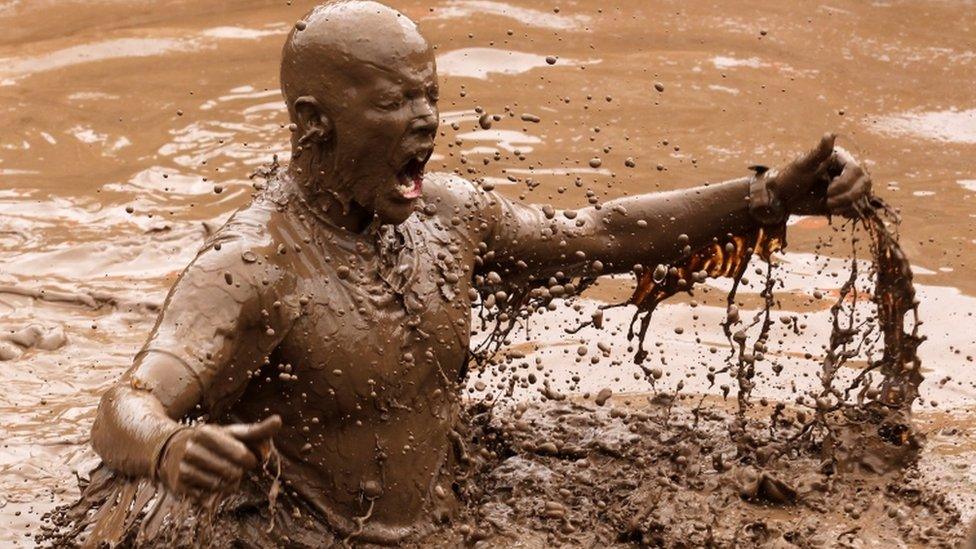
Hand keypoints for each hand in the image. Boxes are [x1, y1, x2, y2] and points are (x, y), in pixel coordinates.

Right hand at [157, 415, 280, 498]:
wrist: (172, 450)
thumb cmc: (213, 441)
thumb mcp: (233, 433)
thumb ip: (257, 430)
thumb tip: (279, 420)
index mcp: (206, 432)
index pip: (242, 455)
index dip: (251, 460)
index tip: (250, 459)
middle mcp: (191, 449)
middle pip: (232, 473)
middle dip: (239, 473)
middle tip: (234, 468)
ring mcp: (183, 468)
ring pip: (220, 486)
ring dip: (228, 484)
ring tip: (222, 474)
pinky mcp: (179, 486)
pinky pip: (207, 498)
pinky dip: (214, 493)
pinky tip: (209, 482)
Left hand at [770, 133, 872, 216]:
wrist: (781, 199)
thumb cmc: (789, 179)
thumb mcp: (803, 165)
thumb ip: (819, 152)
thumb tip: (829, 134)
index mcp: (839, 161)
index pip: (857, 171)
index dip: (846, 183)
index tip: (829, 190)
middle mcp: (845, 173)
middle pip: (864, 183)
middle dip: (848, 195)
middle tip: (829, 201)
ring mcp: (844, 188)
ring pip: (862, 196)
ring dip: (847, 204)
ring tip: (828, 205)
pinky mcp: (841, 202)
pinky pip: (856, 208)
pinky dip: (848, 211)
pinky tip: (833, 210)